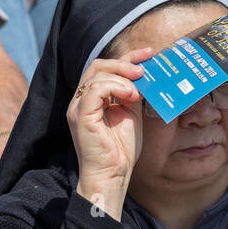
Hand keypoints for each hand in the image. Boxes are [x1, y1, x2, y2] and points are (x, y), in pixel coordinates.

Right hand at [69, 48, 152, 217]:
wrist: (112, 175)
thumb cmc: (121, 151)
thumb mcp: (131, 114)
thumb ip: (132, 95)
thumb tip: (144, 75)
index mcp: (92, 100)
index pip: (105, 69)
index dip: (127, 58)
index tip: (149, 54)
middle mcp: (81, 101)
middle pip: (97, 66)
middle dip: (124, 61)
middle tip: (145, 67)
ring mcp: (78, 108)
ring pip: (97, 74)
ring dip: (122, 77)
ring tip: (138, 91)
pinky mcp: (80, 116)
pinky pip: (95, 89)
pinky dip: (115, 86)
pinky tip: (130, 95)